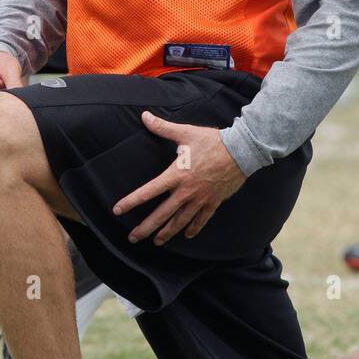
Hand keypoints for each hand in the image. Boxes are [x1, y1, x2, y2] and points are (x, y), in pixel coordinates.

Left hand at [113, 111, 246, 245]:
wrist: (241, 151)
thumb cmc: (213, 141)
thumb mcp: (186, 133)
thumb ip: (163, 127)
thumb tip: (145, 116)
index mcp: (176, 175)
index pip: (148, 192)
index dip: (131, 202)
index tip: (117, 210)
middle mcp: (186, 191)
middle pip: (162, 214)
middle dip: (146, 228)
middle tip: (133, 238)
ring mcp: (200, 199)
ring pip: (180, 221)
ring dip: (167, 232)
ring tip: (157, 241)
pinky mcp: (213, 202)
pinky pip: (201, 220)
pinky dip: (193, 229)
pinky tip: (187, 235)